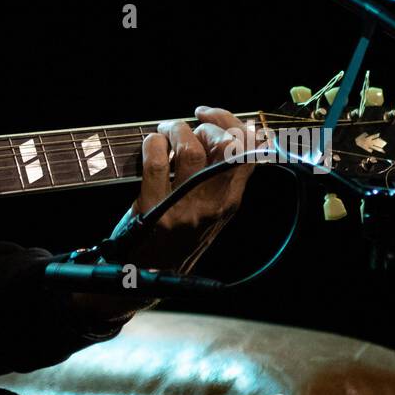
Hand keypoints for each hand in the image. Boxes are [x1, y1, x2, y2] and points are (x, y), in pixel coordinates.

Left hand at [66, 105, 256, 328]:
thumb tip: (225, 134)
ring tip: (164, 131)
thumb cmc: (175, 241)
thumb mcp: (208, 214)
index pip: (249, 152)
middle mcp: (214, 206)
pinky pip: (157, 163)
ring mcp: (185, 209)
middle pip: (226, 145)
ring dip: (176, 129)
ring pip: (191, 149)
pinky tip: (150, 145)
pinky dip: (153, 144)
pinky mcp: (155, 211)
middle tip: (185, 125)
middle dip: (207, 123)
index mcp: (230, 203)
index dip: (232, 123)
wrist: (145, 280)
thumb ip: (219, 180)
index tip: (209, 114)